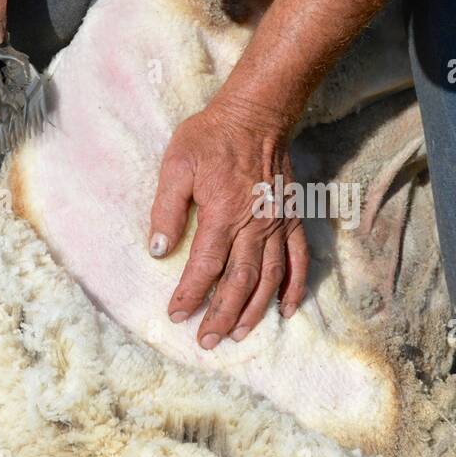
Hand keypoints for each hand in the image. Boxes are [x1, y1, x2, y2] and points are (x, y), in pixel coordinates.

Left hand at [148, 99, 308, 347]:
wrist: (257, 114)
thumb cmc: (212, 137)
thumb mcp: (176, 164)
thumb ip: (166, 209)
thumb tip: (157, 250)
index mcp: (223, 213)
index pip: (205, 266)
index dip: (190, 295)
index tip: (176, 316)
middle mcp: (255, 225)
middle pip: (240, 282)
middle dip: (221, 315)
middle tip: (206, 342)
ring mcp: (278, 224)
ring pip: (269, 278)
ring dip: (255, 311)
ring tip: (237, 334)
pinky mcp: (293, 219)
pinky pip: (298, 260)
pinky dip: (294, 287)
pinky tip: (285, 310)